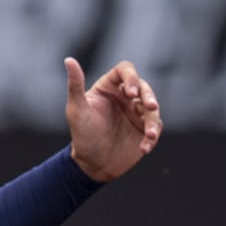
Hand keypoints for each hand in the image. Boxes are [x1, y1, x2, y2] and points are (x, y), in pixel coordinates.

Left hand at [64, 57, 161, 181]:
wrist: (92, 165)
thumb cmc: (82, 136)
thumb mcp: (76, 111)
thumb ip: (75, 85)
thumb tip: (69, 60)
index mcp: (109, 87)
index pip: (125, 71)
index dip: (131, 77)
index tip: (130, 93)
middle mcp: (125, 97)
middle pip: (144, 87)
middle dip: (149, 96)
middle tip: (150, 107)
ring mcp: (136, 113)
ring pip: (153, 108)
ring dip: (153, 120)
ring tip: (150, 134)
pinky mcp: (145, 129)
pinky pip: (156, 127)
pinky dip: (152, 137)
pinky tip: (144, 147)